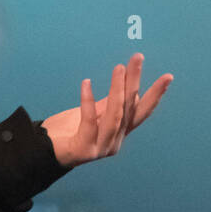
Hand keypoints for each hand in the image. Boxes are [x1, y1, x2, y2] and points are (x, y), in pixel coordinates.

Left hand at [40, 53, 172, 168]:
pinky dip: (88, 101)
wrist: (43, 152)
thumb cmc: (67, 132)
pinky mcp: (85, 149)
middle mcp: (114, 141)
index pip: (140, 111)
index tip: (167, 77)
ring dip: (117, 90)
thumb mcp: (92, 114)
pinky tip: (87, 83)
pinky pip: (89, 122)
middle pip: (129, 109)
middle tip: (138, 58)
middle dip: (135, 82)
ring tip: (119, 67)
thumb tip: (123, 83)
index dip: (154, 95)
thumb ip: (107, 104)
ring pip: (114, 115)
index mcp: (119, 132)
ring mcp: (101, 147)